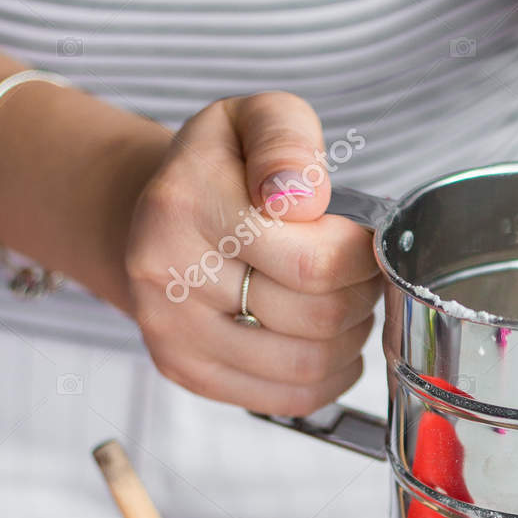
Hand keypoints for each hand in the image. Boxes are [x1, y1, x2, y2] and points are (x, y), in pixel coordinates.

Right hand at [125, 92, 378, 413]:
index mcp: (188, 204)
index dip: (360, 257)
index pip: (313, 262)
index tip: (361, 238)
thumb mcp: (254, 119)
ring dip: (348, 340)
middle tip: (359, 274)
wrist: (156, 214)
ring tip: (344, 304)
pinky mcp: (187, 372)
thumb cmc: (220, 169)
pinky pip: (286, 398)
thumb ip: (286, 140)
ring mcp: (173, 332)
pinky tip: (329, 344)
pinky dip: (328, 377)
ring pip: (306, 365)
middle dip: (359, 296)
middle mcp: (169, 274)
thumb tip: (300, 195)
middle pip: (316, 318)